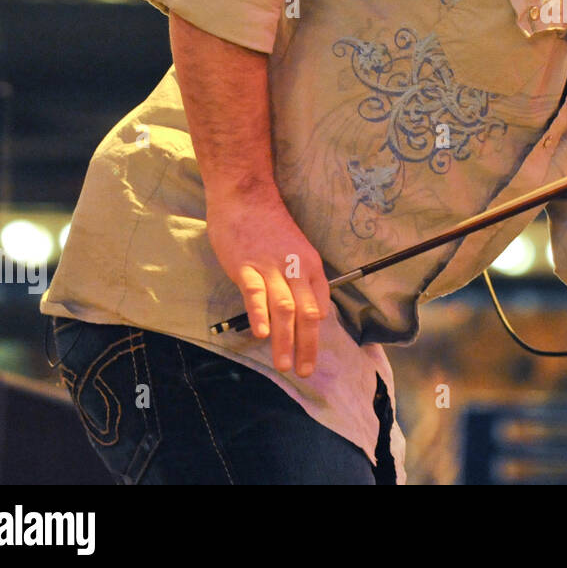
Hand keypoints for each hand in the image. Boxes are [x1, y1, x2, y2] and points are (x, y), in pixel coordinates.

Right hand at [206, 191, 330, 376]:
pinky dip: (260, 314)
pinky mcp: (247, 266)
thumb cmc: (268, 224)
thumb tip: (299, 306)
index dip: (318, 332)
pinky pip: (256, 293)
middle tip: (305, 371)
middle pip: (307, 313)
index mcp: (310, 265)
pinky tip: (261, 334)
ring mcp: (271, 268)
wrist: (246, 196)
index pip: (320, 304)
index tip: (312, 353)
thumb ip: (297, 277)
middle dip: (308, 345)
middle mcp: (296, 269)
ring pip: (285, 309)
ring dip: (286, 340)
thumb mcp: (294, 249)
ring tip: (284, 365)